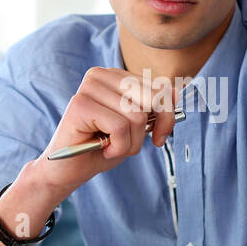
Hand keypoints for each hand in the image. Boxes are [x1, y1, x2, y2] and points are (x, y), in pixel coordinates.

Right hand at [34, 67, 179, 194]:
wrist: (69, 171)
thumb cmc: (103, 147)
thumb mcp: (137, 126)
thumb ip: (155, 108)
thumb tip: (177, 92)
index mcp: (116, 75)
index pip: (161, 87)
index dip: (167, 116)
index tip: (159, 136)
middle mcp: (101, 74)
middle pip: (153, 98)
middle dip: (149, 130)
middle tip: (130, 145)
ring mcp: (89, 87)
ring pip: (136, 115)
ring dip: (130, 142)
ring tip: (111, 146)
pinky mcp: (80, 104)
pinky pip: (120, 127)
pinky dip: (118, 146)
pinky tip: (102, 148)